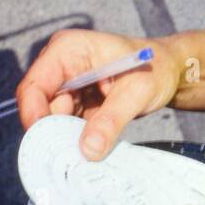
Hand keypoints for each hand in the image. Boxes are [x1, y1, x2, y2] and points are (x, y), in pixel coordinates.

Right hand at [16, 28, 181, 158]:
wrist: (170, 70)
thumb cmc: (156, 68)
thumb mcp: (138, 92)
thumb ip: (112, 120)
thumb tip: (88, 151)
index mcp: (67, 50)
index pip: (34, 86)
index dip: (34, 115)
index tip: (47, 143)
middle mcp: (60, 65)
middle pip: (40, 106)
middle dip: (55, 131)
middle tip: (75, 155)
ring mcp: (66, 83)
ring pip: (53, 119)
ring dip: (69, 136)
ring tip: (92, 148)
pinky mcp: (75, 100)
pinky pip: (67, 124)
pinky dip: (78, 137)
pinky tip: (95, 144)